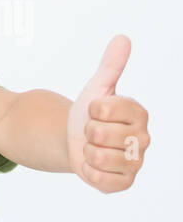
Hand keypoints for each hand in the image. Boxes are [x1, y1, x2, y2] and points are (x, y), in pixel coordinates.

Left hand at [67, 35, 149, 192]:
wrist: (77, 142)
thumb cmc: (90, 115)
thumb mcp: (97, 89)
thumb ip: (110, 66)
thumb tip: (122, 39)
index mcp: (139, 113)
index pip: (103, 109)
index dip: (91, 111)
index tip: (96, 112)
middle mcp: (144, 138)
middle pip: (99, 134)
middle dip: (88, 133)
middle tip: (93, 133)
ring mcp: (136, 162)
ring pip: (99, 157)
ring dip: (87, 153)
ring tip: (94, 148)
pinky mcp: (125, 182)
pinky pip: (101, 179)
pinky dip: (89, 172)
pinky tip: (94, 166)